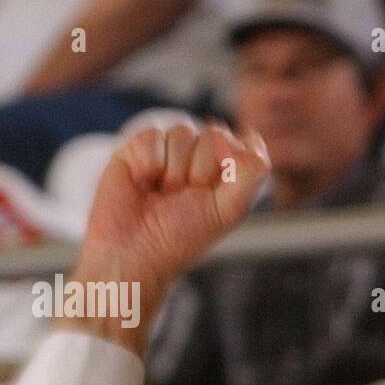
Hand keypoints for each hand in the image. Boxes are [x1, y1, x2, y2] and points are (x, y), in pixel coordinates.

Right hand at [65, 123, 269, 352]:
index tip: (216, 192)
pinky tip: (143, 183)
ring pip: (183, 132)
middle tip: (184, 198)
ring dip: (173, 171)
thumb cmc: (180, 238)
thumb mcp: (229, 210)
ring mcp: (170, 151)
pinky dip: (149, 163)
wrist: (132, 252)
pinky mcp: (138, 147)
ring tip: (162, 194)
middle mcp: (201, 158)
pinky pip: (152, 135)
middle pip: (215, 134)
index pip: (245, 143)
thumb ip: (251, 173)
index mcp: (228, 174)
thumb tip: (247, 135)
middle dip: (201, 170)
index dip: (232, 163)